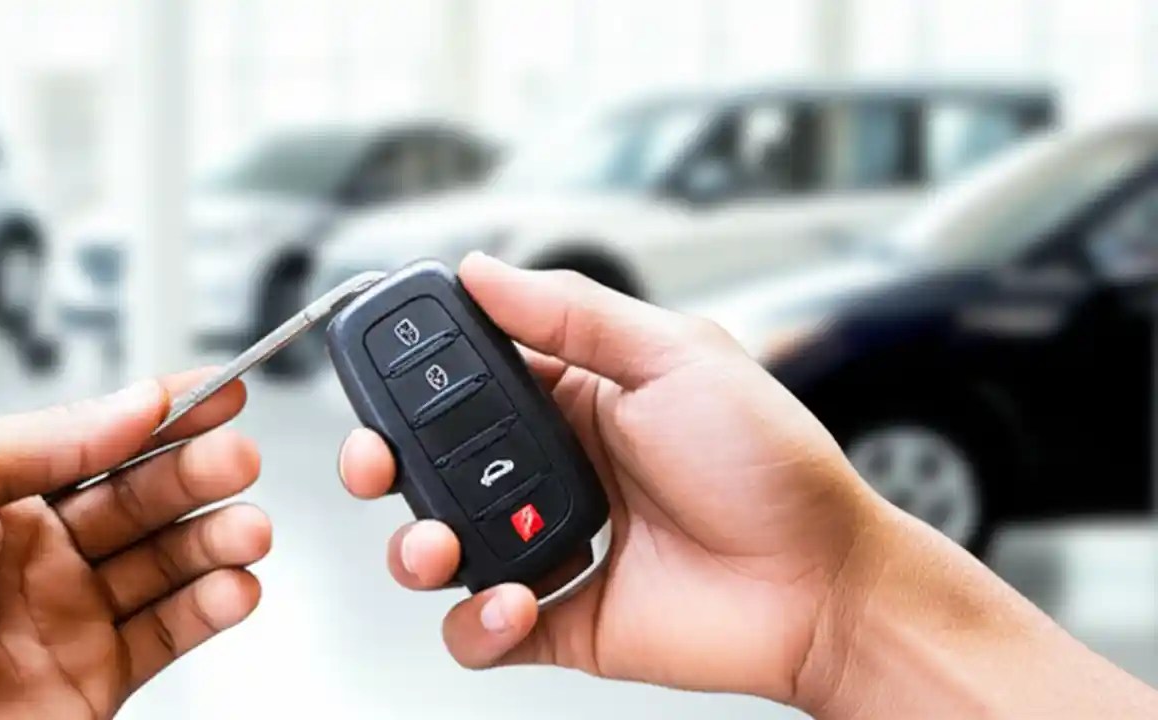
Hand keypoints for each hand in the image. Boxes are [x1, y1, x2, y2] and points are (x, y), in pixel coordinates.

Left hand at [0, 369, 270, 718]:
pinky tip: (234, 587)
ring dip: (220, 539)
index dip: (167, 414)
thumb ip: (46, 435)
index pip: (101, 440)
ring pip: (170, 563)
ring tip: (250, 530)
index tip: (221, 393)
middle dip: (200, 472)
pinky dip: (214, 607)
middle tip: (240, 459)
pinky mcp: (97, 677)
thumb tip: (132, 405)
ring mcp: (71, 616)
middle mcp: (38, 555)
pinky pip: (172, 632)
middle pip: (145, 498)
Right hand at [337, 253, 884, 707]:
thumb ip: (574, 313)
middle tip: (376, 464)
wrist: (822, 586)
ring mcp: (550, 546)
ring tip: (441, 548)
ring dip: (417, 549)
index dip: (413, 378)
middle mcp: (550, 471)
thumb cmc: (773, 465)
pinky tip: (513, 604)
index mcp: (573, 398)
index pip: (465, 378)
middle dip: (383, 463)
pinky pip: (480, 631)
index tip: (382, 376)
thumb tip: (486, 268)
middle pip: (431, 464)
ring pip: (439, 548)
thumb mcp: (677, 357)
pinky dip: (476, 626)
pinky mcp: (558, 619)